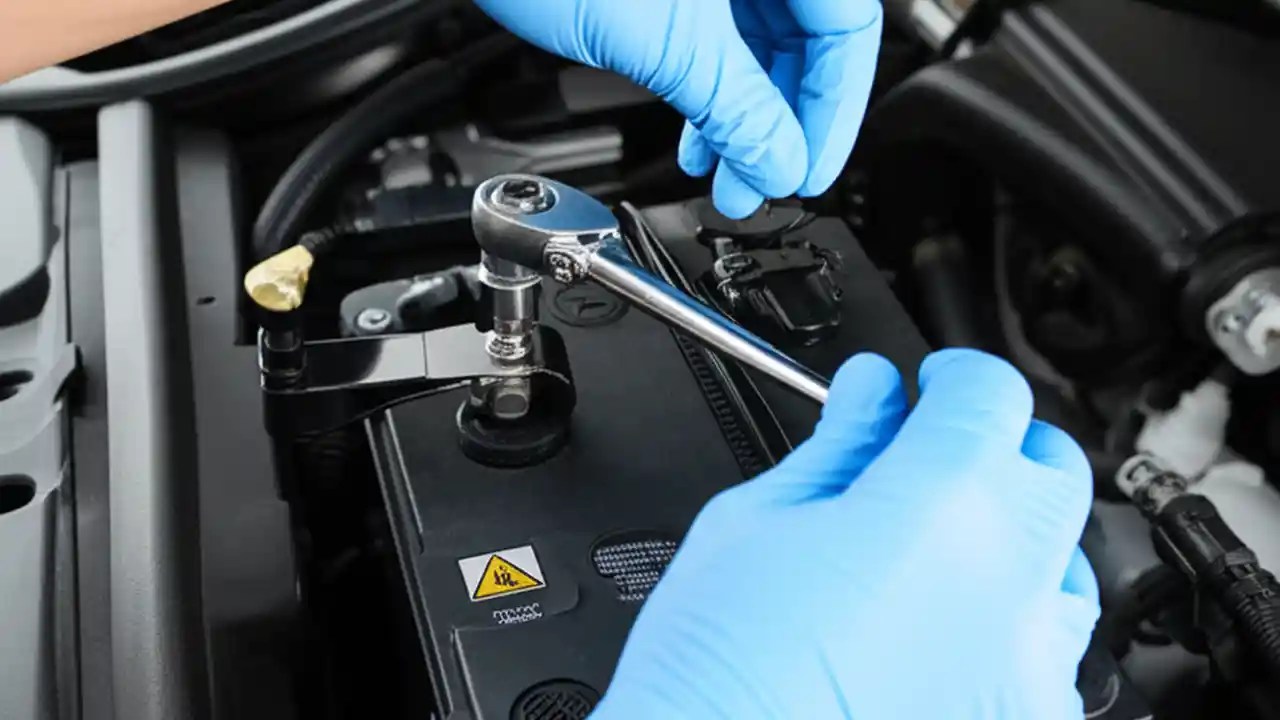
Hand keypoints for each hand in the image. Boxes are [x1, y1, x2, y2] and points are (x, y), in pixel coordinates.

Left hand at [472, 0, 882, 218]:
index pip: (849, 32)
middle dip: (783, 120)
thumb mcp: (666, 43)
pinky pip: (719, 26)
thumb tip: (778, 163)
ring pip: (762, 36)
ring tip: (721, 170)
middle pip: (810, 36)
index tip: (804, 174)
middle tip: (760, 183)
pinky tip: (693, 126)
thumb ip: (737, 108)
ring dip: (745, 108)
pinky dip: (711, 78)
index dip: (833, 114)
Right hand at [592, 349, 1099, 718]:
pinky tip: (948, 630)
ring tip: (939, 550)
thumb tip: (871, 395)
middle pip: (1051, 470)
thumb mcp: (753, 522)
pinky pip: (1051, 654)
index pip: (990, 395)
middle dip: (995, 445)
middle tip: (930, 456)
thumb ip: (836, 446)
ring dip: (1013, 536)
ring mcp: (1025, 665)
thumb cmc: (717, 670)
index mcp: (939, 503)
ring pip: (1065, 564)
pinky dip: (1011, 624)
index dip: (952, 377)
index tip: (926, 388)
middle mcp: (1006, 580)